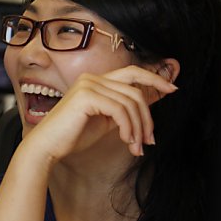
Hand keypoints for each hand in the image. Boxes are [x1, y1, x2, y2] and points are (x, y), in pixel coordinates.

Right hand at [21, 65, 176, 161]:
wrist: (47, 148)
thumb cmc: (72, 137)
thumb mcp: (105, 121)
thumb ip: (123, 110)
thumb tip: (150, 102)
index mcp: (95, 80)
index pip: (132, 73)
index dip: (154, 78)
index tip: (172, 89)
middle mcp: (91, 78)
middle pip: (135, 90)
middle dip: (148, 115)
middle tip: (150, 139)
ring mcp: (88, 85)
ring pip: (130, 103)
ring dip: (138, 128)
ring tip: (137, 147)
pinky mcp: (87, 97)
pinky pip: (120, 110)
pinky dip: (128, 128)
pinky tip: (127, 142)